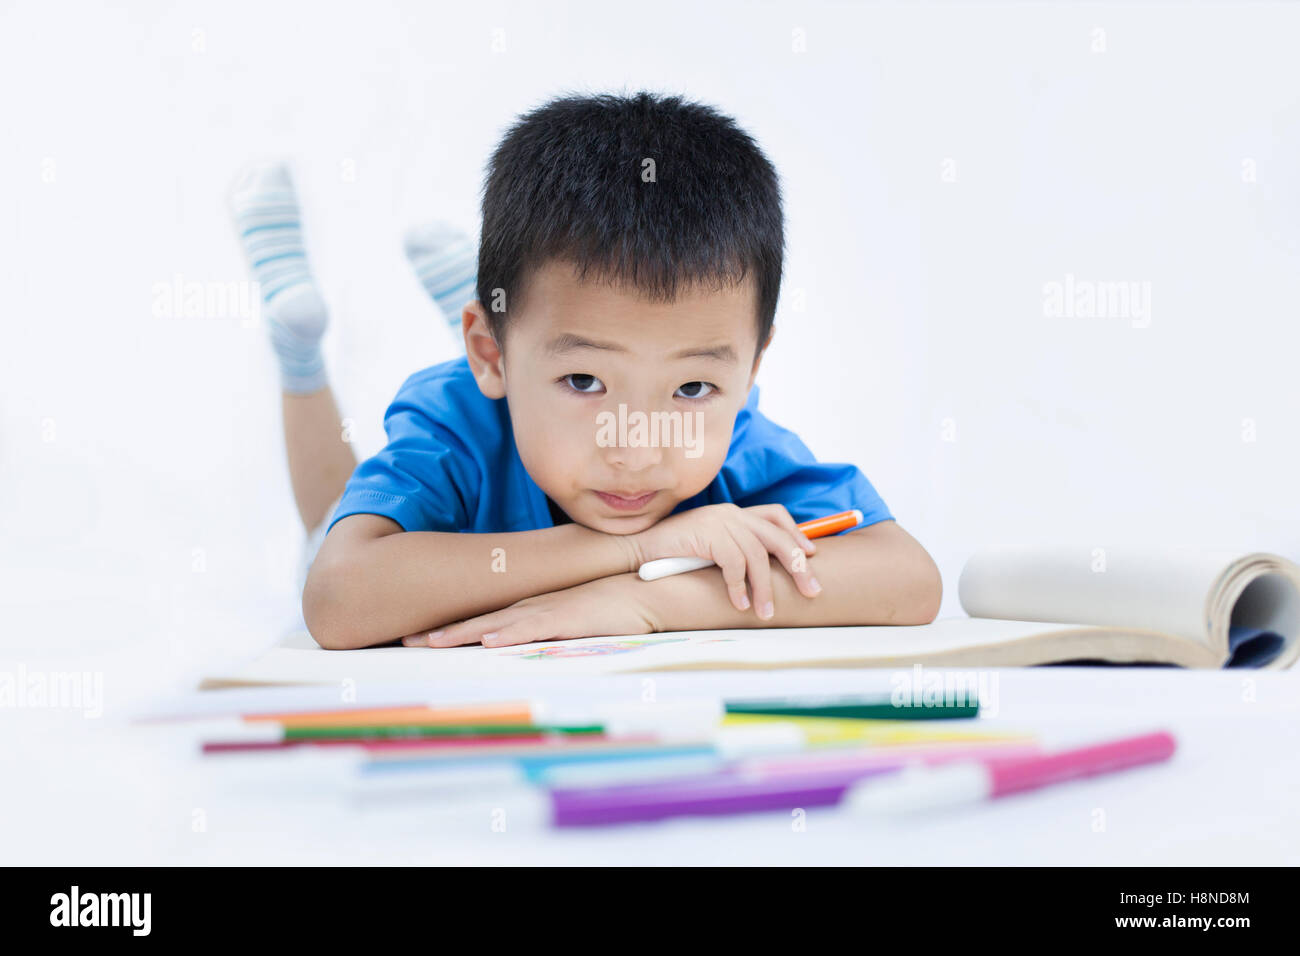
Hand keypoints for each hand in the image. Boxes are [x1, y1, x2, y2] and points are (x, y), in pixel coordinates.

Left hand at [399, 574, 655, 648]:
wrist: (651, 590)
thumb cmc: (616, 606)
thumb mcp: (575, 620)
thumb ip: (551, 629)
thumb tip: (524, 645)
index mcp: (534, 609)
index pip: (484, 620)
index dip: (452, 629)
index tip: (420, 638)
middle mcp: (535, 607)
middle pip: (480, 620)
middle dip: (443, 632)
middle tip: (406, 641)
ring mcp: (551, 611)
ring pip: (499, 624)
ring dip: (464, 633)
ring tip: (432, 642)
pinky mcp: (572, 619)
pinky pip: (536, 627)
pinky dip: (511, 634)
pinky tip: (490, 641)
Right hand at [627, 503, 821, 619]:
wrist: (638, 547)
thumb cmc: (673, 553)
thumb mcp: (710, 546)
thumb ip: (734, 550)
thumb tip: (764, 573)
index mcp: (733, 512)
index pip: (775, 515)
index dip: (797, 534)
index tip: (811, 556)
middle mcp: (730, 513)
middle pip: (777, 536)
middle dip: (798, 565)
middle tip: (812, 591)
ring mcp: (719, 521)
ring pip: (757, 555)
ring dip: (764, 587)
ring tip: (765, 612)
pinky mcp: (707, 534)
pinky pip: (733, 563)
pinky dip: (738, 587)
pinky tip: (739, 604)